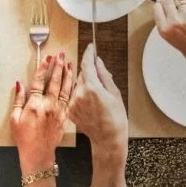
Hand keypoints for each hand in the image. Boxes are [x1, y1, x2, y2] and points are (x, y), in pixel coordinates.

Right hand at [11, 52, 72, 173]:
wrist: (38, 153)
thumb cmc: (24, 137)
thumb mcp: (14, 118)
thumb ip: (17, 99)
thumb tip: (19, 84)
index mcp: (34, 105)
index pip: (39, 81)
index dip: (43, 68)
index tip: (47, 58)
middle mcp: (48, 106)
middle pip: (54, 82)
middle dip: (57, 67)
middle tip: (60, 56)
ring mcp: (58, 111)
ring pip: (64, 89)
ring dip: (67, 75)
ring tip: (69, 64)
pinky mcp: (64, 116)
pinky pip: (69, 99)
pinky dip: (72, 89)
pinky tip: (74, 81)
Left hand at [68, 44, 126, 161]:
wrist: (108, 139)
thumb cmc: (116, 118)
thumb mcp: (114, 93)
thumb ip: (104, 75)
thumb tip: (97, 61)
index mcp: (92, 88)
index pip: (87, 63)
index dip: (89, 53)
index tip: (90, 47)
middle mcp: (79, 93)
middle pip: (81, 74)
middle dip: (89, 73)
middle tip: (100, 81)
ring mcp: (72, 102)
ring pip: (77, 85)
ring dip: (84, 85)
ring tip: (96, 97)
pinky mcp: (69, 110)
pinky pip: (74, 96)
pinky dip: (80, 95)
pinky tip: (90, 104)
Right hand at [153, 0, 185, 85]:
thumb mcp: (174, 41)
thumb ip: (168, 26)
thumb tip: (167, 13)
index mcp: (165, 30)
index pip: (157, 8)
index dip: (161, 5)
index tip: (163, 4)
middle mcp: (175, 22)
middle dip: (170, 1)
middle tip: (174, 4)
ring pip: (182, 0)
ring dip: (184, 5)